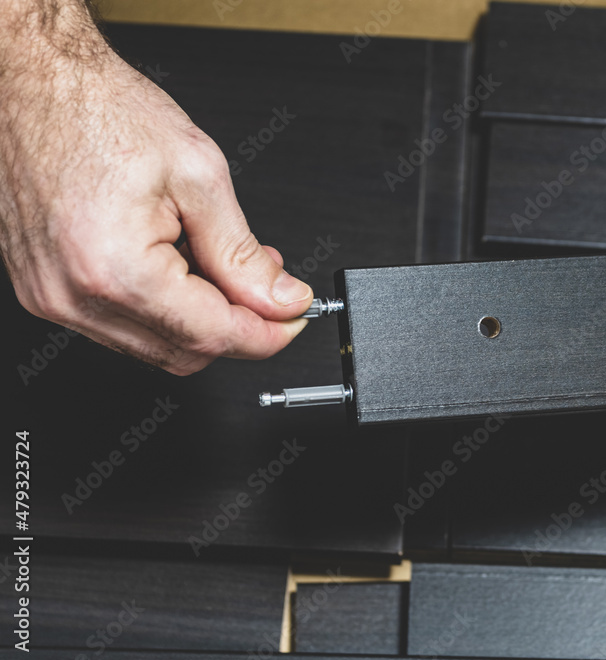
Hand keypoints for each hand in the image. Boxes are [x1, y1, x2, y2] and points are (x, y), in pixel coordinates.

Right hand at [0, 1, 311, 374]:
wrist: (33, 82)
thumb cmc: (99, 111)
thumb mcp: (198, 176)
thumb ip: (244, 254)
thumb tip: (282, 298)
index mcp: (115, 269)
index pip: (213, 336)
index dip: (267, 334)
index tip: (294, 317)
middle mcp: (74, 294)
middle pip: (184, 353)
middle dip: (237, 325)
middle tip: (266, 283)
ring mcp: (52, 297)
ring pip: (154, 346)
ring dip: (200, 318)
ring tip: (220, 260)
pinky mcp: (44, 290)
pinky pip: (120, 325)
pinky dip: (162, 308)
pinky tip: (180, 266)